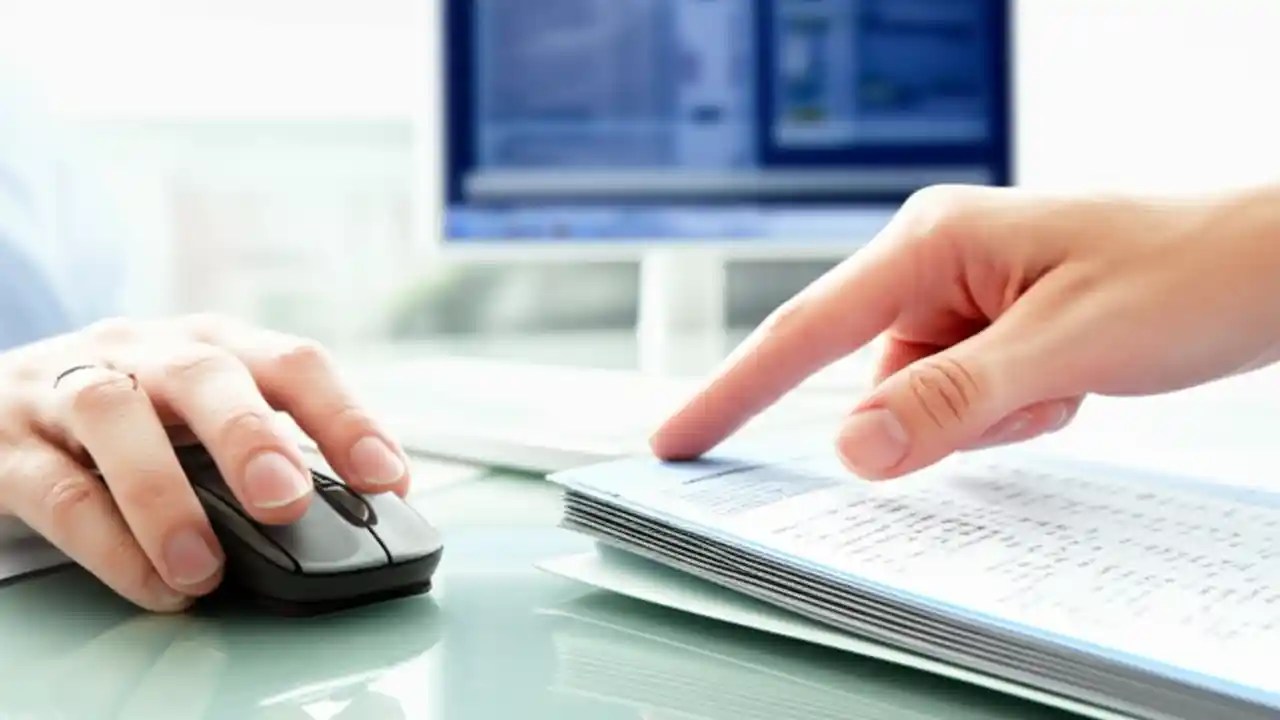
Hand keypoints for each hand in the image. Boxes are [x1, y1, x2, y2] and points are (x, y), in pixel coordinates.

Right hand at [0, 315, 410, 610]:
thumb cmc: (129, 414)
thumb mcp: (199, 414)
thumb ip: (264, 453)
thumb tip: (351, 517)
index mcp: (210, 344)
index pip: (290, 363)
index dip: (344, 415)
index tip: (387, 477)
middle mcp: (143, 353)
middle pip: (204, 372)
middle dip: (250, 436)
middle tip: (285, 502)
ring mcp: (66, 389)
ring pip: (114, 416)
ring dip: (165, 495)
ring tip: (204, 568)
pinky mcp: (5, 442)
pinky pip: (54, 487)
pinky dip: (106, 541)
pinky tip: (150, 581)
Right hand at [652, 184, 1279, 477]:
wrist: (1272, 269)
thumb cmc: (1184, 275)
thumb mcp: (1063, 350)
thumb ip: (949, 402)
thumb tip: (849, 449)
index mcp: (932, 241)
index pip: (806, 331)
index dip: (733, 391)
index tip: (676, 439)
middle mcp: (936, 263)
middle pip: (877, 383)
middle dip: (942, 417)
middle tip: (1031, 398)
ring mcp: (964, 298)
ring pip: (922, 404)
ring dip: (990, 418)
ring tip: (1066, 377)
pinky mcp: (990, 329)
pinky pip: (962, 404)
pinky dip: (1012, 414)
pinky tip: (1070, 379)